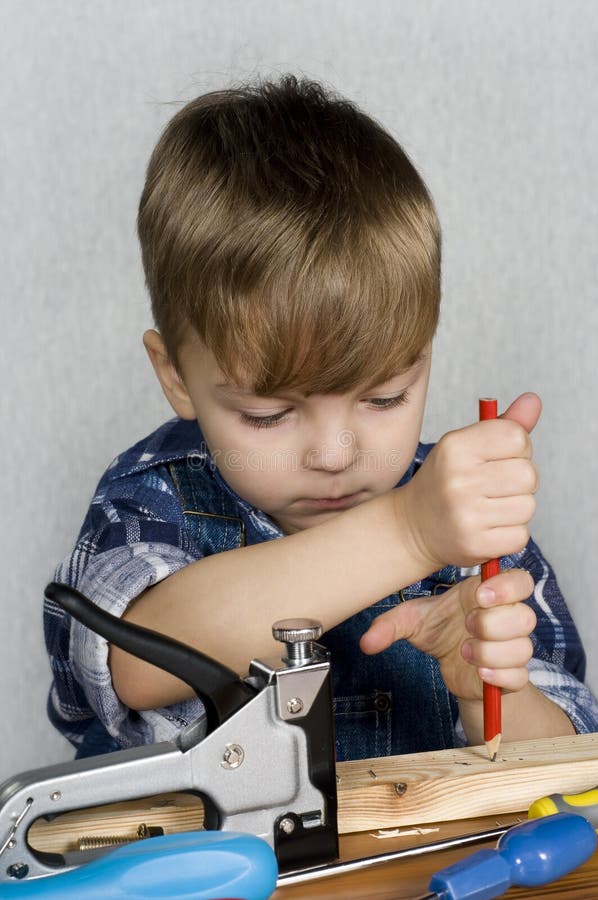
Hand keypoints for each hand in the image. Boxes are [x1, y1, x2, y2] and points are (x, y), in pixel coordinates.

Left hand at [359, 568, 536, 700]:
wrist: (450, 664)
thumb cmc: (439, 630)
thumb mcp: (412, 621)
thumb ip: (391, 623)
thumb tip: (366, 641)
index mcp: (489, 595)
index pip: (520, 581)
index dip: (506, 587)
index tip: (478, 595)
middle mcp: (507, 619)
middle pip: (525, 616)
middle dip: (491, 623)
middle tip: (466, 625)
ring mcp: (512, 648)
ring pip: (523, 647)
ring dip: (491, 651)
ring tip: (465, 651)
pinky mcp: (512, 676)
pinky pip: (521, 677)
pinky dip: (500, 676)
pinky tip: (479, 672)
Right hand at [396, 392, 541, 571]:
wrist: (413, 526)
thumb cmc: (446, 481)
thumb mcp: (466, 446)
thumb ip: (503, 425)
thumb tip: (534, 400)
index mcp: (455, 447)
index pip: (517, 437)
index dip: (516, 448)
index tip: (497, 459)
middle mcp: (457, 479)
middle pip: (528, 474)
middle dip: (519, 481)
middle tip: (494, 486)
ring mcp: (465, 514)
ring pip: (528, 506)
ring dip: (516, 508)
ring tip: (490, 507)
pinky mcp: (474, 544)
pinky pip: (521, 534)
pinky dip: (510, 533)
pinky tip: (488, 527)